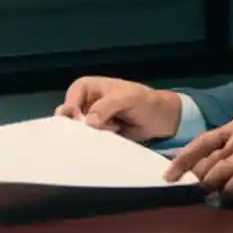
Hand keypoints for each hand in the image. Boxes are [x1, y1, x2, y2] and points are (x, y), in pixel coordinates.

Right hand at [53, 76, 181, 142]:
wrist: (162, 120)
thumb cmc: (145, 102)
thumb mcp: (127, 98)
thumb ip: (106, 106)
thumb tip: (89, 122)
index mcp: (88, 88)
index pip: (71, 98)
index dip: (71, 110)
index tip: (78, 122)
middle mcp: (86, 104)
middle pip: (70, 116)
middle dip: (77, 126)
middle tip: (89, 133)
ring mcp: (92, 121)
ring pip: (79, 131)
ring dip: (88, 136)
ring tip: (107, 135)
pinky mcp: (99, 136)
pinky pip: (89, 142)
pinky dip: (95, 144)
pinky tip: (105, 144)